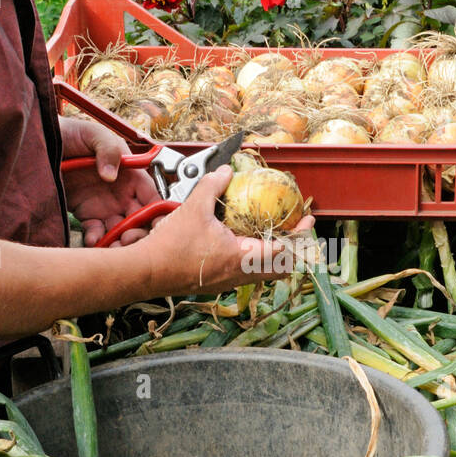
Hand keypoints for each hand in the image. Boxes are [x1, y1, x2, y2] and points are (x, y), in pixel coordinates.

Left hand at [59, 116, 162, 246]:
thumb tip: (111, 176)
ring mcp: (104, 206)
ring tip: (114, 247)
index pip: (152, 197)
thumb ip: (108, 149)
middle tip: (129, 239)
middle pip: (140, 220)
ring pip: (120, 231)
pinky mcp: (86, 215)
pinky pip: (97, 233)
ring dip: (120, 242)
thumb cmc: (70, 133)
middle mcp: (121, 193)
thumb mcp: (92, 133)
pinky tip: (93, 240)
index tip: (156, 225)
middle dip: (139, 233)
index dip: (158, 212)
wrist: (40, 144)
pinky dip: (98, 240)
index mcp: (130, 174)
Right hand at [136, 167, 315, 295]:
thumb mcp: (194, 208)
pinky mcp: (217, 285)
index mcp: (242, 259)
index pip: (284, 251)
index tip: (308, 221)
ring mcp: (229, 283)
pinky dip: (256, 261)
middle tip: (296, 231)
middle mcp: (240, 275)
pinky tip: (245, 244)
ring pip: (264, 274)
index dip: (300, 236)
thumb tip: (226, 171)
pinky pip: (247, 275)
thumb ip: (212, 186)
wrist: (147, 271)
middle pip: (281, 269)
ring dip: (275, 257)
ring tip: (275, 237)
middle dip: (294, 251)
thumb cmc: (171, 245)